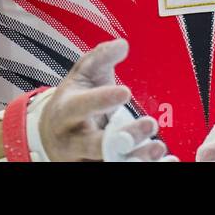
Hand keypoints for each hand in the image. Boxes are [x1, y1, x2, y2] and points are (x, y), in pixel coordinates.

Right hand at [38, 37, 168, 160]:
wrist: (52, 134)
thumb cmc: (74, 98)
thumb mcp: (82, 74)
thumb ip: (101, 57)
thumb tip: (123, 44)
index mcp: (67, 111)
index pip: (82, 106)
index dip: (102, 100)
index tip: (126, 92)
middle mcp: (72, 140)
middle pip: (96, 144)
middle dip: (124, 137)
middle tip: (151, 124)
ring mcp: (83, 159)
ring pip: (108, 163)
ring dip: (135, 158)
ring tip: (158, 148)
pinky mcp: (94, 167)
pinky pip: (117, 169)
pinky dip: (140, 166)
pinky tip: (162, 161)